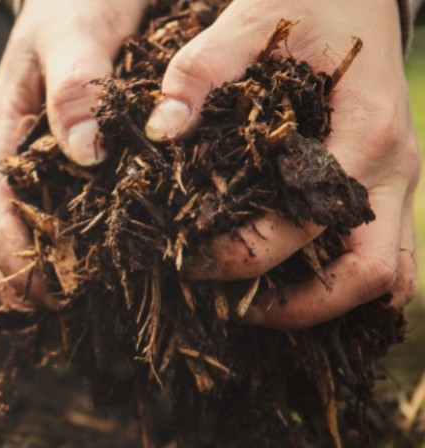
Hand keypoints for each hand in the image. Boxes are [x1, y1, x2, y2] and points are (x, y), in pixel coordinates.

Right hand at [0, 0, 148, 307]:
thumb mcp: (77, 29)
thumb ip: (78, 85)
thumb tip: (84, 153)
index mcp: (1, 132)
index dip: (14, 266)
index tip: (54, 296)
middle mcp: (13, 156)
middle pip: (2, 242)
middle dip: (30, 285)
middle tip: (79, 315)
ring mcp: (37, 162)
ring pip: (30, 236)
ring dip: (53, 275)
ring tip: (97, 306)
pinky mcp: (67, 162)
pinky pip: (64, 217)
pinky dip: (80, 249)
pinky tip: (115, 269)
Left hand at [146, 0, 419, 327]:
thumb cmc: (305, 3)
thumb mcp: (249, 20)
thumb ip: (200, 71)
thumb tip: (160, 129)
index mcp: (365, 132)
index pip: (310, 223)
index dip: (247, 255)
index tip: (188, 260)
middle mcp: (392, 168)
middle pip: (371, 274)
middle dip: (297, 306)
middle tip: (225, 309)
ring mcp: (396, 183)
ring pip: (387, 276)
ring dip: (326, 304)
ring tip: (250, 309)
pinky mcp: (384, 187)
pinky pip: (382, 256)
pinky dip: (340, 284)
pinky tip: (281, 289)